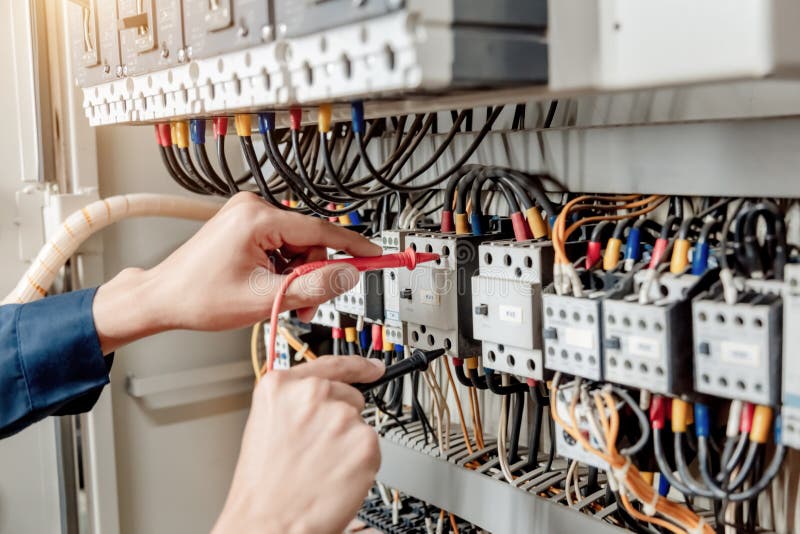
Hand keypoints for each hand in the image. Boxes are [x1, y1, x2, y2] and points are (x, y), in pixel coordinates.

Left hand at [92, 193, 379, 352]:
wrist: (163, 298)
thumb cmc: (198, 297)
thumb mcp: (263, 298)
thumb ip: (312, 287)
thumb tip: (347, 276)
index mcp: (257, 219)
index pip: (321, 229)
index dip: (353, 246)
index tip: (376, 255)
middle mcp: (253, 209)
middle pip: (310, 241)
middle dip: (313, 275)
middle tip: (303, 305)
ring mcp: (248, 216)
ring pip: (298, 246)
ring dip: (297, 276)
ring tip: (281, 301)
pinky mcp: (245, 226)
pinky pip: (282, 246)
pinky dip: (284, 269)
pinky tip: (270, 287)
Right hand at [213, 356, 384, 533]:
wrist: (269, 524)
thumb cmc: (263, 487)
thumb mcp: (266, 426)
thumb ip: (295, 403)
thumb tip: (325, 400)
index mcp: (280, 386)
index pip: (331, 363)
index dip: (358, 366)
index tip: (374, 368)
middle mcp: (312, 393)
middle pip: (350, 396)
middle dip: (341, 420)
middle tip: (317, 450)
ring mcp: (341, 416)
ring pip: (360, 424)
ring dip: (348, 444)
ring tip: (320, 468)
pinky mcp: (364, 441)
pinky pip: (372, 448)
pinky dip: (360, 464)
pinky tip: (335, 477)